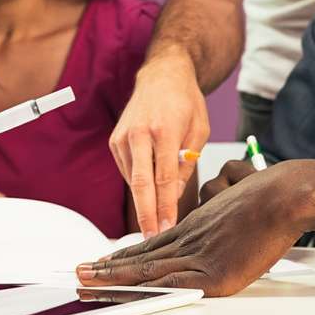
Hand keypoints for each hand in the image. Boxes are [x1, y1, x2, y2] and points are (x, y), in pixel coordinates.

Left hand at [76, 160, 314, 295]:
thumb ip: (216, 214)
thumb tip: (216, 216)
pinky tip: (128, 295)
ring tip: (87, 283)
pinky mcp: (215, 275)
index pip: (151, 245)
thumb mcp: (232, 200)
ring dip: (115, 279)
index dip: (123, 255)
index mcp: (194, 226)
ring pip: (148, 271)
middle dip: (108, 268)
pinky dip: (146, 290)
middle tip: (79, 273)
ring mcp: (201, 258)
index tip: (101, 261)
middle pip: (141, 258)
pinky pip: (172, 284)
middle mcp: (191, 241)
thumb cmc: (268, 196)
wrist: (285, 196)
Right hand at [110, 54, 209, 235]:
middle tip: (151, 239)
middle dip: (146, 214)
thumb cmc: (185, 102)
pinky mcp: (115, 141)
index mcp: (163, 131)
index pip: (164, 179)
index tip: (167, 228)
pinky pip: (128, 171)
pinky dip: (139, 183)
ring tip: (156, 221)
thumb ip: (187, 163)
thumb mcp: (199, 130)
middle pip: (140, 184)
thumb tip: (174, 195)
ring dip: (144, 201)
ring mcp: (124, 137)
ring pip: (132, 180)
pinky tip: (150, 188)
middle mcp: (139, 134)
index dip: (165, 207)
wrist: (162, 76)